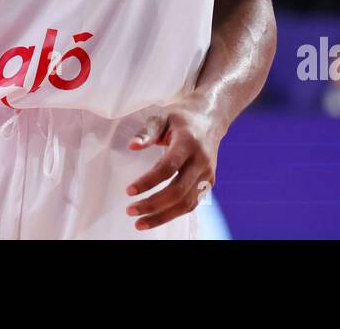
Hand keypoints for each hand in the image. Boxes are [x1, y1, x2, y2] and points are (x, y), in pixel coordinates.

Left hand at [124, 98, 222, 230]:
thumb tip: (132, 146)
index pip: (168, 167)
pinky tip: (156, 217)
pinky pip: (192, 204)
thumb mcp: (162, 117)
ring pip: (186, 203)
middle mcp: (201, 161)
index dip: (148, 182)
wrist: (209, 118)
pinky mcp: (209, 183)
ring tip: (140, 223)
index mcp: (188, 143)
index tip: (129, 191)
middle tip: (130, 211)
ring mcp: (207, 174)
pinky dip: (174, 214)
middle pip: (178, 191)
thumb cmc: (180, 118)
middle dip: (153, 204)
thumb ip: (147, 132)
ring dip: (162, 216)